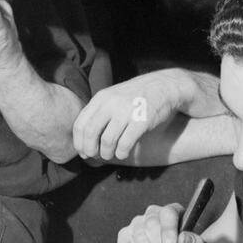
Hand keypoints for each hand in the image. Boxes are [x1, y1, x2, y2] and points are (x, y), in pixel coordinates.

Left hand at [72, 72, 188, 160]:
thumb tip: (82, 139)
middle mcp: (111, 104)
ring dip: (106, 153)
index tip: (83, 152)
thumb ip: (97, 113)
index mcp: (101, 98)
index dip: (78, 142)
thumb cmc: (134, 97)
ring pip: (107, 141)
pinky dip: (121, 153)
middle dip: (89, 150)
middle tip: (93, 156)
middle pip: (91, 133)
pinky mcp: (141, 121)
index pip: (80, 124)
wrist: (164, 86)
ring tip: (110, 155)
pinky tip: (123, 153)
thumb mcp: (112, 97)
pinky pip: (125, 143)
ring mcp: (126, 111)